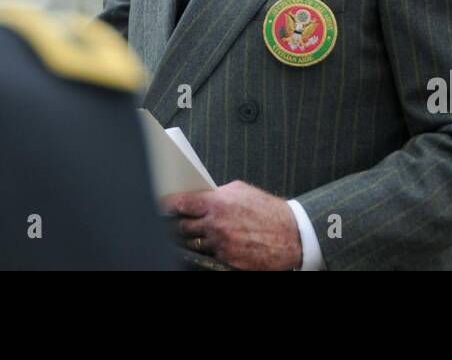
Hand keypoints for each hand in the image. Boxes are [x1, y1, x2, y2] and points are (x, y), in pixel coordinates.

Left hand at [164, 180, 301, 270]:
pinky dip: (209, 252)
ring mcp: (220, 246)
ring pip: (193, 244)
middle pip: (183, 227)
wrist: (291, 235)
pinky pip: (209, 257)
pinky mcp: (227, 261)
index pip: (181, 204)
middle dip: (179, 225)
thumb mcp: (242, 191)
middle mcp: (215, 225)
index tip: (161, 207)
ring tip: (198, 235)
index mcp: (217, 203)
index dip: (167, 206)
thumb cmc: (268, 211)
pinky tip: (215, 246)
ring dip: (192, 240)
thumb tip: (200, 196)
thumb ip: (218, 193)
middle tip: (177, 223)